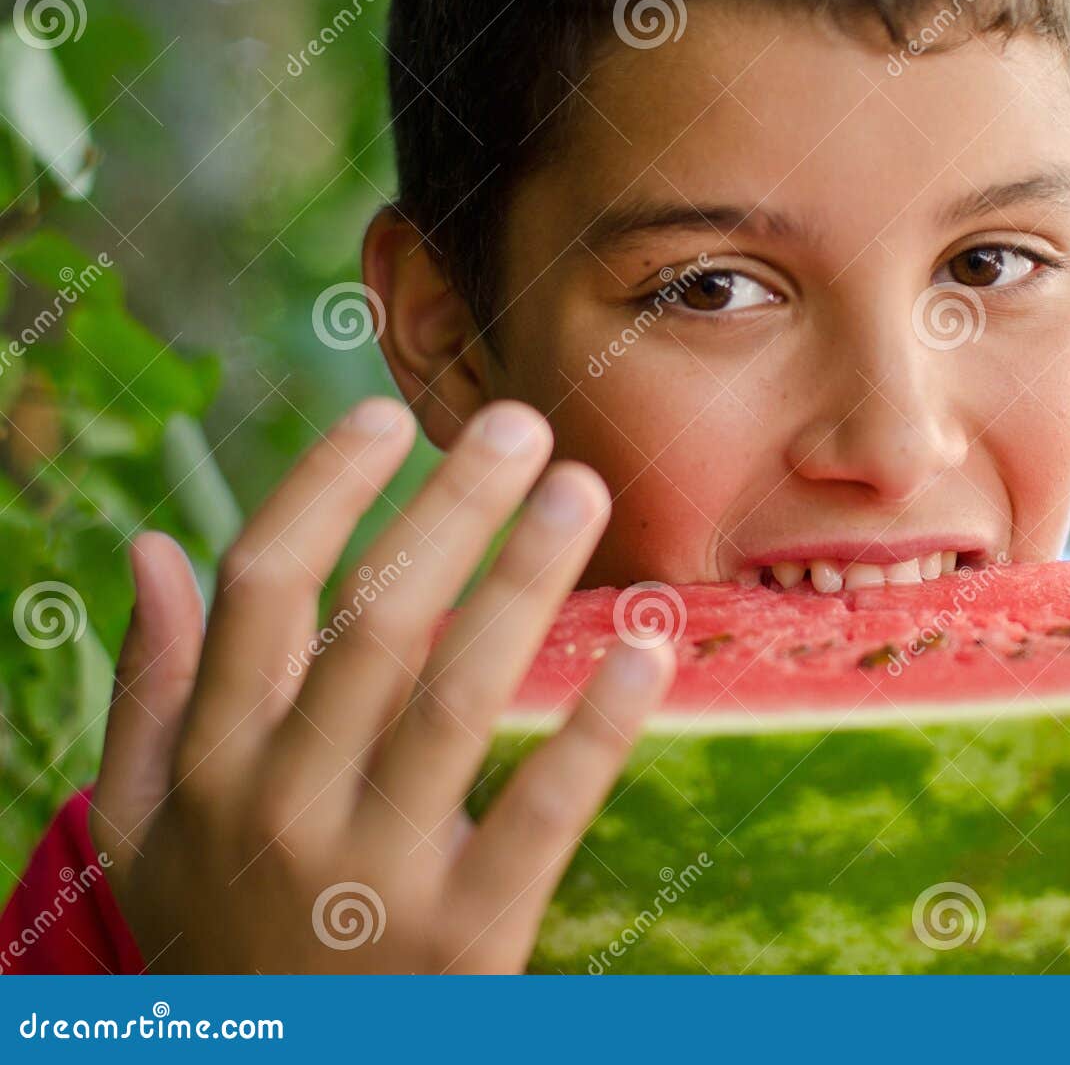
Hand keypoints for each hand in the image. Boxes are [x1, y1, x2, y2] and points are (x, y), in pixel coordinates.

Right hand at [90, 398, 673, 971]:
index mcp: (213, 760)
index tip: (385, 414)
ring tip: (582, 492)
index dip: (322, 490)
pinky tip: (642, 654)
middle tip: (522, 424)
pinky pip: (536, 820)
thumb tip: (150, 550)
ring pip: (455, 702)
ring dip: (520, 585)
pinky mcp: (465, 939)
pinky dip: (592, 736)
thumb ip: (149, 687)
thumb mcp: (142, 820)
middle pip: (371, 625)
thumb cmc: (214, 929)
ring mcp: (375, 875)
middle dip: (447, 512)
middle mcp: (285, 804)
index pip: (263, 590)